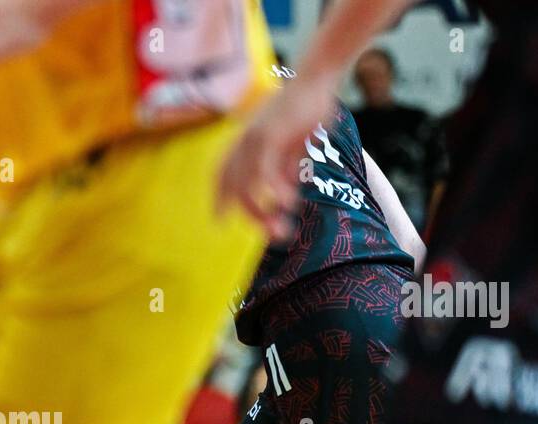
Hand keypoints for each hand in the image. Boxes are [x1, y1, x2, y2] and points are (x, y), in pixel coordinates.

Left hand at [216, 74, 337, 239]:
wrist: (317, 77)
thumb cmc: (306, 107)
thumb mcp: (292, 142)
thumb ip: (286, 166)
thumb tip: (284, 190)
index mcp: (245, 140)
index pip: (223, 173)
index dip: (220, 197)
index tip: (220, 220)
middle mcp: (244, 141)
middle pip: (234, 185)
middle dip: (249, 213)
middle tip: (267, 232)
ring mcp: (254, 139)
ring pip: (248, 185)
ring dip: (262, 211)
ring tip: (281, 228)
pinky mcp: (270, 137)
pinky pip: (265, 173)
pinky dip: (275, 192)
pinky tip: (288, 204)